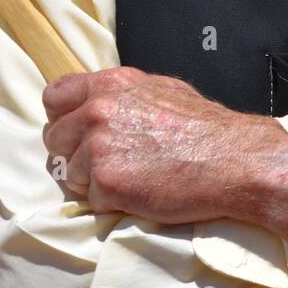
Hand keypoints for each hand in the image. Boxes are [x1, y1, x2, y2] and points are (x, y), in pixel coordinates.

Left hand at [42, 66, 241, 220]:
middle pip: (55, 138)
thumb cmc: (206, 130)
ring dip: (94, 182)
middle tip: (110, 163)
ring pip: (70, 173)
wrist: (233, 160)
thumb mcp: (163, 91)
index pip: (55, 96)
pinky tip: (141, 193)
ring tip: (133, 178)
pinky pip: (91, 200)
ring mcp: (99, 145)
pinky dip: (111, 203)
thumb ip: (124, 95)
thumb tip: (101, 102)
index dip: (63, 117)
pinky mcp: (105, 180)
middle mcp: (99, 109)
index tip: (77, 132)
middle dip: (76, 154)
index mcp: (112, 84)